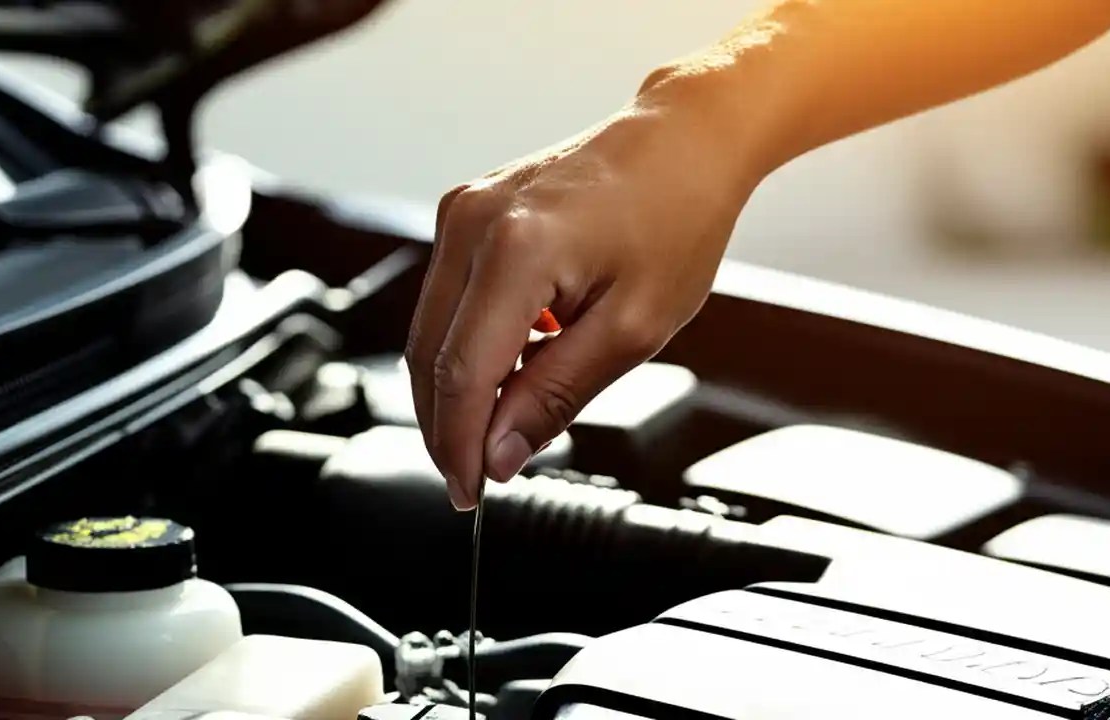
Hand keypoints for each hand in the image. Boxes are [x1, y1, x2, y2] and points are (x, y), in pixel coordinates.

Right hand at [405, 73, 765, 509]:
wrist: (682, 140)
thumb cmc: (676, 218)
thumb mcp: (633, 328)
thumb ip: (555, 394)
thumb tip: (499, 453)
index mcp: (516, 249)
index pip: (461, 375)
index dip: (459, 446)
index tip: (470, 493)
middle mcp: (473, 222)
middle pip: (427, 356)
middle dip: (446, 427)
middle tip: (475, 477)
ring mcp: (462, 211)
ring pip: (429, 330)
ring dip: (453, 390)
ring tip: (499, 428)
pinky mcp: (466, 211)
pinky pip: (447, 297)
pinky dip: (465, 346)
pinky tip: (505, 372)